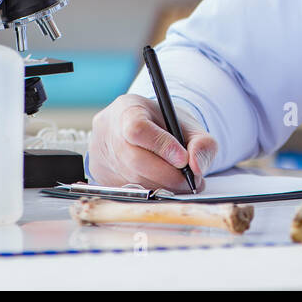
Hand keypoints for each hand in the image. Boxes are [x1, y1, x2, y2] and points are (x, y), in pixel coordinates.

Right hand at [88, 94, 215, 191]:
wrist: (147, 131)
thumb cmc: (167, 127)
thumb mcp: (188, 125)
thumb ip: (201, 143)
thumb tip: (197, 167)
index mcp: (127, 108)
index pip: (138, 129)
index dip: (162, 146)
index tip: (183, 159)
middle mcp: (108, 132)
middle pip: (135, 160)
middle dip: (168, 175)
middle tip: (190, 180)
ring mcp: (100, 156)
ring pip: (132, 181)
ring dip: (162, 187)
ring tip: (181, 182)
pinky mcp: (102, 177)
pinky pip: (128, 191)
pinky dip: (151, 192)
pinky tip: (164, 185)